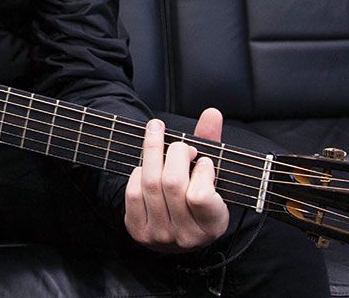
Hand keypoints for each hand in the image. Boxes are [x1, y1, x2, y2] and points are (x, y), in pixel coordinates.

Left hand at [124, 107, 229, 252]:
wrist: (180, 233)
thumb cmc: (201, 199)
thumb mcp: (214, 177)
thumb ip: (212, 144)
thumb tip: (211, 113)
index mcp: (212, 225)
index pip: (200, 196)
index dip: (201, 172)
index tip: (203, 160)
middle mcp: (186, 235)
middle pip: (172, 183)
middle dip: (176, 153)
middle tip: (181, 145)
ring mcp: (160, 235)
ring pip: (150, 184)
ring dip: (152, 150)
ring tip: (157, 133)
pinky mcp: (138, 230)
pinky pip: (134, 192)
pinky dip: (139, 172)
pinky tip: (147, 165)